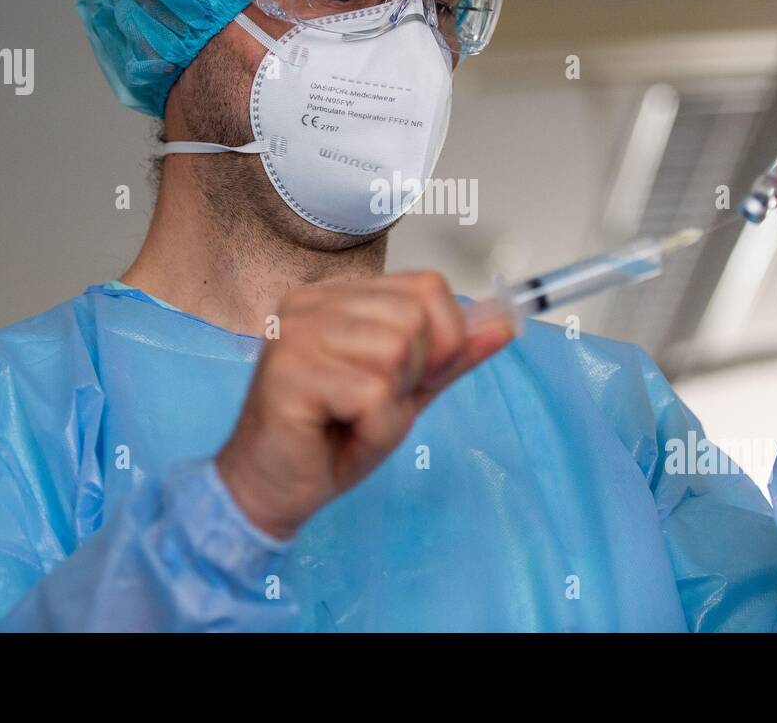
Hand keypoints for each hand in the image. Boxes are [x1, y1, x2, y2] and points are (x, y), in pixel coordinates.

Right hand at [216, 271, 512, 538]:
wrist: (272, 490)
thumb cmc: (330, 438)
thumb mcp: (403, 392)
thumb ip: (449, 356)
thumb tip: (504, 324)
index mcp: (339, 295)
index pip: (427, 285)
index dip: (443, 338)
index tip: (413, 379)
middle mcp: (312, 303)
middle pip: (415, 317)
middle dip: (414, 374)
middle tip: (373, 405)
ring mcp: (296, 333)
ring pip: (395, 353)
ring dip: (391, 406)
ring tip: (353, 420)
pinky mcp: (290, 373)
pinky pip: (373, 394)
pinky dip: (374, 429)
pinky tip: (341, 434)